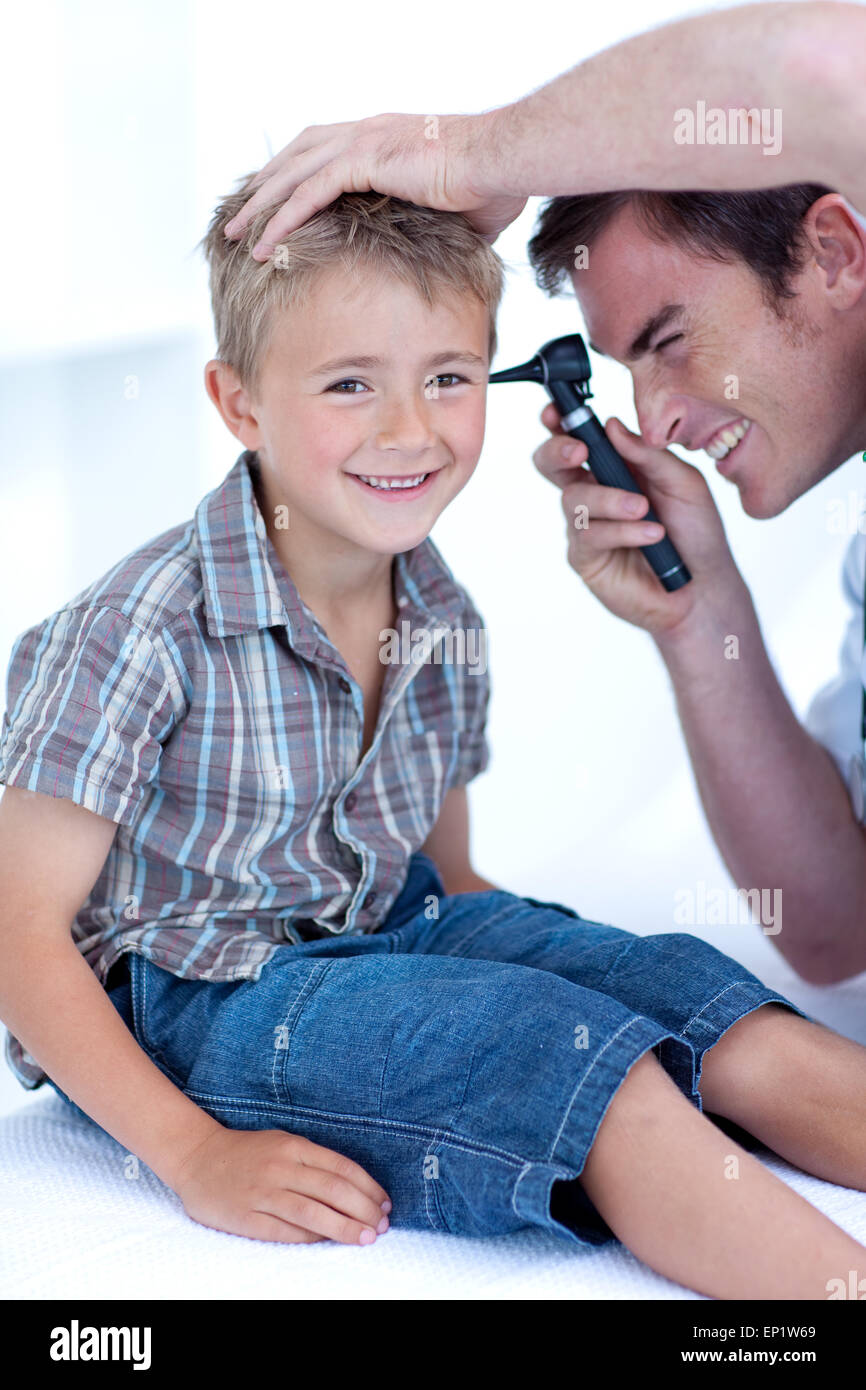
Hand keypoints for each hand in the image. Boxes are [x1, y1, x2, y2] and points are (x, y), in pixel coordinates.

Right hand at [172, 1123, 391, 1245]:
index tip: (385, 1204)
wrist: (197, 1158)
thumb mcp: (283, 1143)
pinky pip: (286, 1232)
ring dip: (345, 1228)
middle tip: (382, 1226)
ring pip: (313, 1214)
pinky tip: (328, 1242)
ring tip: (366, 1238)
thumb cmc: (247, 1152)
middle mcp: (281, 1168)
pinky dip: (312, 1239)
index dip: (368, 1188)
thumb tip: (353, 1189)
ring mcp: (263, 1193)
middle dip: (364, 1210)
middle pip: (333, 1191)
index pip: (342, 1168)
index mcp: (294, 1146)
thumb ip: (313, 1162)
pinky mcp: (247, 1218)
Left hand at [222, 111, 526, 257]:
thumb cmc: (497, 184)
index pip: (322, 154)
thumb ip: (445, 228)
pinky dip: (283, 217)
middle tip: (237, 219)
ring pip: (293, 174)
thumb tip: (455, 255)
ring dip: (261, 205)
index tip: (271, 205)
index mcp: (385, 140)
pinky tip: (265, 241)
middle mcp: (368, 132)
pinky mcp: (366, 160)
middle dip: (263, 189)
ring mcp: (364, 142)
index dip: (292, 179)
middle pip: (296, 158)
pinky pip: (310, 192)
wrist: (507, 163)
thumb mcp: (463, 212)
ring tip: (236, 233)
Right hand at [532, 404, 746, 639]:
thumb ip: (649, 455)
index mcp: (614, 467)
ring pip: (574, 500)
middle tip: (579, 451)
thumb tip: (612, 425)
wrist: (703, 585)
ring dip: (609, 499)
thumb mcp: (684, 483)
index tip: (556, 411)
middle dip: (558, 452)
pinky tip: (652, 534)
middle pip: (551, 464)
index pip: (577, 437)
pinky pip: (590, 535)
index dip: (559, 422)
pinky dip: (622, 531)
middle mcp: (593, 493)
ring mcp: (585, 526)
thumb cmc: (696, 532)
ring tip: (644, 508)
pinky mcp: (585, 558)